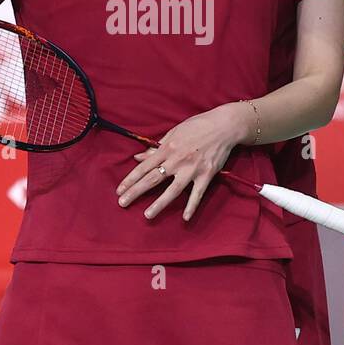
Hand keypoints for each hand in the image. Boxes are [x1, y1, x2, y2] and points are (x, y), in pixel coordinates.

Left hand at [115, 102, 253, 221]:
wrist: (224, 126)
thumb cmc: (197, 126)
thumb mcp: (174, 132)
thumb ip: (156, 147)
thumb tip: (138, 157)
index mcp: (168, 148)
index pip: (144, 166)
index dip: (131, 178)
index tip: (119, 190)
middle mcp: (177, 160)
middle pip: (153, 178)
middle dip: (136, 191)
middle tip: (122, 203)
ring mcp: (192, 169)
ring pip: (173, 190)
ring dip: (159, 203)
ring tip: (147, 215)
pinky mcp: (207, 174)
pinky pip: (197, 193)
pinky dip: (192, 206)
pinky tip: (185, 218)